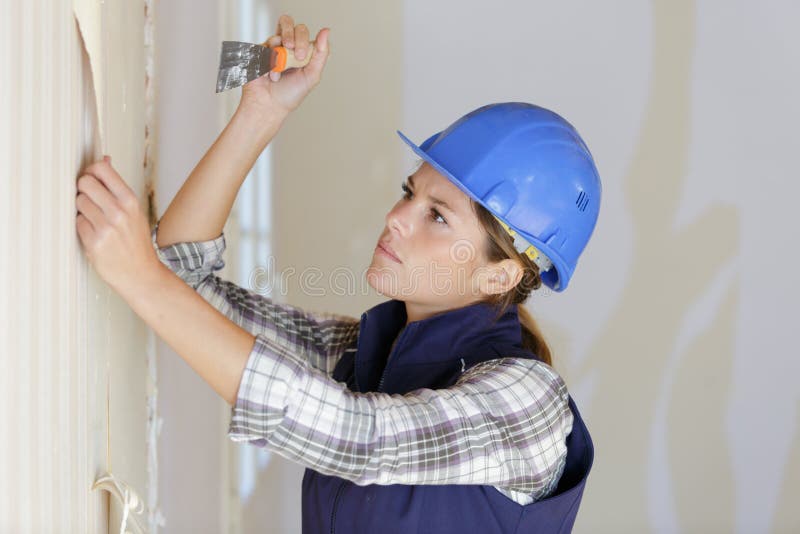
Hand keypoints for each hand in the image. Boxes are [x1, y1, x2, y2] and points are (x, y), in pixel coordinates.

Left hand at [75, 156, 160, 293]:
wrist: (140, 273)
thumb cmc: (136, 242)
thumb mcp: (134, 210)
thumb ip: (116, 186)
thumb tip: (105, 159)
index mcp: (130, 200)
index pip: (102, 169)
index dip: (92, 171)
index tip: (92, 179)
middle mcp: (119, 212)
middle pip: (85, 183)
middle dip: (84, 190)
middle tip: (91, 201)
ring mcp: (106, 227)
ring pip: (78, 202)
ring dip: (83, 209)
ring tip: (96, 220)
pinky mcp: (94, 242)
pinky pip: (77, 222)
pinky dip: (82, 227)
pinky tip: (94, 234)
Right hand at [239, 14, 330, 114]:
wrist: (269, 105)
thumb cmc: (290, 94)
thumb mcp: (312, 75)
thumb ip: (321, 53)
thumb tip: (326, 31)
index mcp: (300, 50)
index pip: (302, 31)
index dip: (302, 39)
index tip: (302, 56)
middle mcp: (285, 47)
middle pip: (288, 23)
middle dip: (291, 36)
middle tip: (292, 51)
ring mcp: (270, 49)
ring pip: (276, 36)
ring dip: (279, 55)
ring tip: (279, 70)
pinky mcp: (257, 53)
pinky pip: (263, 48)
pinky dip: (268, 63)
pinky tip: (270, 75)